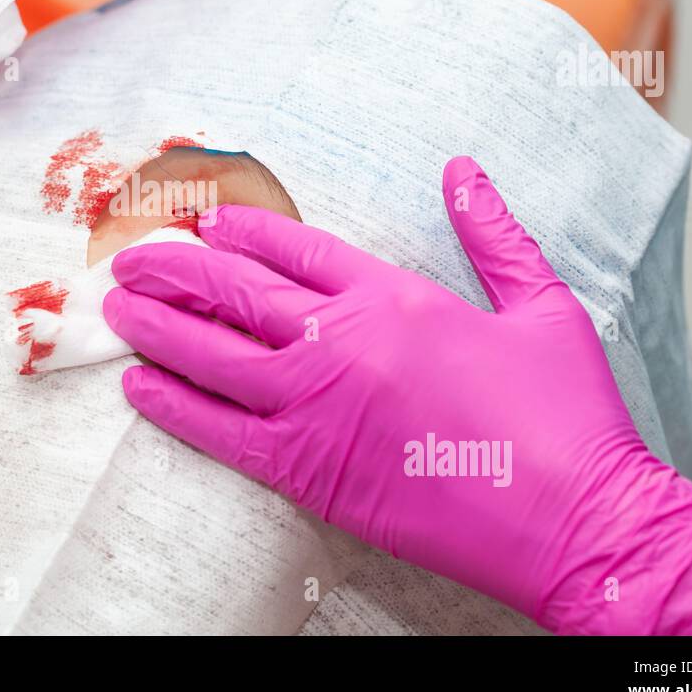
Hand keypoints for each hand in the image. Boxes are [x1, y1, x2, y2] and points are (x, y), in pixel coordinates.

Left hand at [103, 156, 691, 633]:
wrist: (574, 521)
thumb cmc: (565, 416)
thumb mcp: (541, 305)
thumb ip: (494, 233)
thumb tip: (463, 171)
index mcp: (395, 297)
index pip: (296, 247)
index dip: (243, 231)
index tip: (206, 222)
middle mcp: (342, 342)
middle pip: (236, 292)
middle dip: (176, 269)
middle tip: (131, 259)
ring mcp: (317, 407)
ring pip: (213, 355)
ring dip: (158, 326)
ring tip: (117, 306)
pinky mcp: (308, 472)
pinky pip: (220, 431)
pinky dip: (173, 406)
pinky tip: (138, 387)